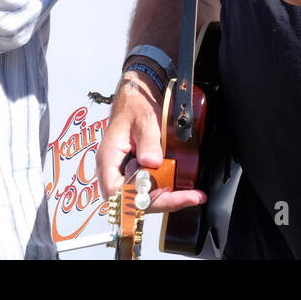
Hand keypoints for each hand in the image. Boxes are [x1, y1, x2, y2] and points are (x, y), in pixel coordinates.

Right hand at [96, 71, 206, 213]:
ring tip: (191, 195)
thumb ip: (148, 141)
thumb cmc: (135, 106)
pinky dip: (166, 190)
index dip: (140, 199)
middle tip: (189, 197)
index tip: (164, 196)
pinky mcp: (137, 172)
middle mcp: (114, 170)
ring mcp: (125, 173)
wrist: (137, 98)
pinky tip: (182, 188)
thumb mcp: (144, 120)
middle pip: (132, 200)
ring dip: (166, 199)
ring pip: (142, 197)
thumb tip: (151, 162)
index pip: (117, 191)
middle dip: (162, 202)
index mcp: (109, 158)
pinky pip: (149, 188)